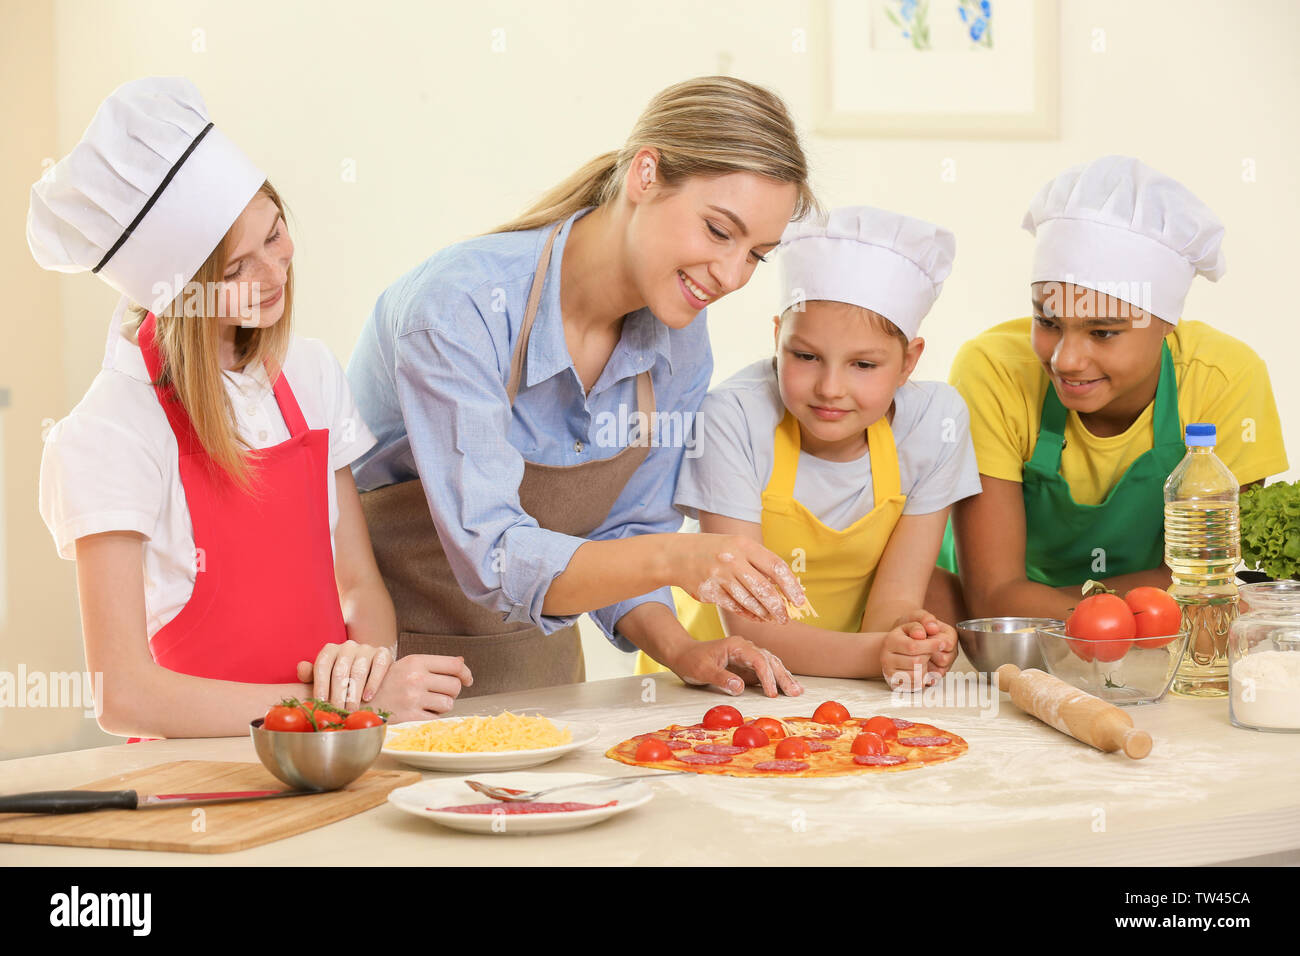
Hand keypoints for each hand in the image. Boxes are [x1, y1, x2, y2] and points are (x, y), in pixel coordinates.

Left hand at [296, 640, 394, 709]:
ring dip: (354, 693)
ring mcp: (366, 648)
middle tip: (338, 712)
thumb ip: (310, 673)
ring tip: (351, 710)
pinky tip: (368, 697)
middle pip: (340, 671)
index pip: (322, 665)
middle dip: (338, 695)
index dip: (321, 684)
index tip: (321, 702)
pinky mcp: (383, 653)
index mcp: (330, 650)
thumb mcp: (324, 675)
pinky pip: (379, 666)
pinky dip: (373, 683)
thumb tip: (301, 668)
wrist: (369, 668)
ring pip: (359, 671)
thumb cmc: (342, 676)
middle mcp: (347, 646)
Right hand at [366, 654, 474, 720]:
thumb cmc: (387, 682)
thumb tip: (461, 661)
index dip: (466, 673)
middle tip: (441, 692)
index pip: (454, 665)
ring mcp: (413, 698)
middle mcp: (416, 678)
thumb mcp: (408, 665)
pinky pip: (436, 718)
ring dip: (443, 705)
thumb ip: (434, 664)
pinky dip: (432, 716)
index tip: (468, 679)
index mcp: (416, 661)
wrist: (361, 701)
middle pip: (455, 685)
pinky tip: (421, 712)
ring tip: (430, 702)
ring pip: (448, 703)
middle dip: (453, 691)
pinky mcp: (410, 716)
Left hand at [668, 635, 803, 697]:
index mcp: (736, 645)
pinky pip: (765, 671)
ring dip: (783, 677)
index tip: (771, 694)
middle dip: (783, 676)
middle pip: (769, 660)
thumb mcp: (702, 671)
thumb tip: (739, 687)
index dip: (767, 677)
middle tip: (795, 692)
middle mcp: (745, 648)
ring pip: (771, 664)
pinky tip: (787, 686)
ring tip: (797, 690)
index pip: (758, 659)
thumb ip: (721, 678)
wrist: (683, 654)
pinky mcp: (746, 665)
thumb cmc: (691, 661)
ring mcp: (747, 656)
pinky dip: (776, 678)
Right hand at [674, 534, 806, 624]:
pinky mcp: (709, 591)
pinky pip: (734, 607)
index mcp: (744, 545)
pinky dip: (748, 614)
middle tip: (786, 618)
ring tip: (773, 619)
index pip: (776, 567)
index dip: (791, 586)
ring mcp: (720, 576)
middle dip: (779, 607)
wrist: (676, 555)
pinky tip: (756, 617)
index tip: (800, 601)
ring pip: (750, 601)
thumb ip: (759, 563)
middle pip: (764, 589)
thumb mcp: (737, 547)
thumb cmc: (714, 550)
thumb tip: (786, 586)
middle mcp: (733, 559)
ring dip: (764, 613)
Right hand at [880, 610, 952, 691]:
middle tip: (930, 652)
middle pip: (916, 662)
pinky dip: (923, 679)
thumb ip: (923, 621)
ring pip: (917, 675)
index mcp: (890, 641)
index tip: (941, 644)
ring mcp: (889, 673)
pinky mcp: (895, 684)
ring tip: (924, 661)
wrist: (890, 651)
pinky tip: (922, 670)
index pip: (913, 646)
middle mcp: (886, 658)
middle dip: (928, 657)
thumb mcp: (911, 623)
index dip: (931, 646)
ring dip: (926, 668)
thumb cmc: (904, 637)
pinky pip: (915, 685)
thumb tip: (933, 628)